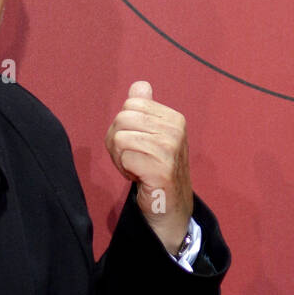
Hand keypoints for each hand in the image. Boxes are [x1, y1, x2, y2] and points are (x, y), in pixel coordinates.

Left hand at [104, 81, 193, 253]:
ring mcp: (170, 149)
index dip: (125, 126)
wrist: (171, 208)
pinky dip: (125, 169)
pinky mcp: (161, 168)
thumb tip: (139, 86)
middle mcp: (175, 129)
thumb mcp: (152, 136)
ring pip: (120, 137)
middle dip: (118, 141)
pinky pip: (124, 156)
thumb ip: (145, 110)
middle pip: (122, 118)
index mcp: (174, 118)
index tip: (138, 145)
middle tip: (134, 159)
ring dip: (120, 158)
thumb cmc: (156, 171)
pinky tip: (139, 178)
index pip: (130, 104)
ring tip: (136, 168)